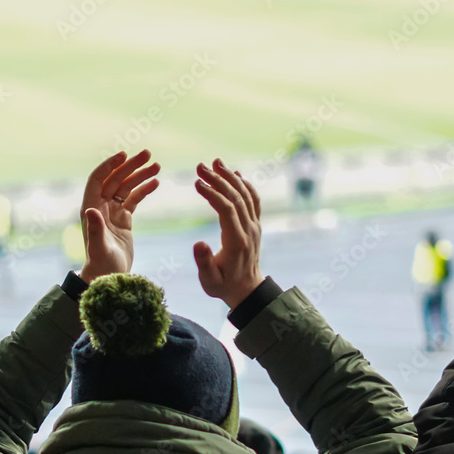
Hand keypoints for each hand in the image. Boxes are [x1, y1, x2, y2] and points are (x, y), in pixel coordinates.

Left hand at [79, 150, 160, 282]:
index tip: (125, 155)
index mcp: (91, 208)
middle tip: (149, 154)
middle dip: (131, 166)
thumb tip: (91, 210)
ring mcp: (112, 212)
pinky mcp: (124, 219)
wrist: (109, 277)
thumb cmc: (102, 265)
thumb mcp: (100, 248)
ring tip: (157, 166)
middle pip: (116, 179)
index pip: (98, 179)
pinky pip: (134, 199)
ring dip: (140, 175)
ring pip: (127, 187)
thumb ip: (95, 230)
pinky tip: (156, 182)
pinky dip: (144, 190)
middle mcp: (100, 207)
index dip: (110, 166)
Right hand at [193, 159, 263, 308]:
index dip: (213, 194)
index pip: (227, 211)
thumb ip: (204, 262)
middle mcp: (249, 230)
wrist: (247, 290)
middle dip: (218, 179)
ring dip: (230, 177)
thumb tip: (197, 243)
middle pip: (236, 198)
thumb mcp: (209, 281)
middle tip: (200, 166)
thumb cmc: (223, 286)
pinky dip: (245, 184)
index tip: (197, 183)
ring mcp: (255, 226)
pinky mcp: (256, 225)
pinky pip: (253, 200)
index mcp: (237, 242)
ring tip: (215, 162)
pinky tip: (234, 174)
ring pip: (246, 195)